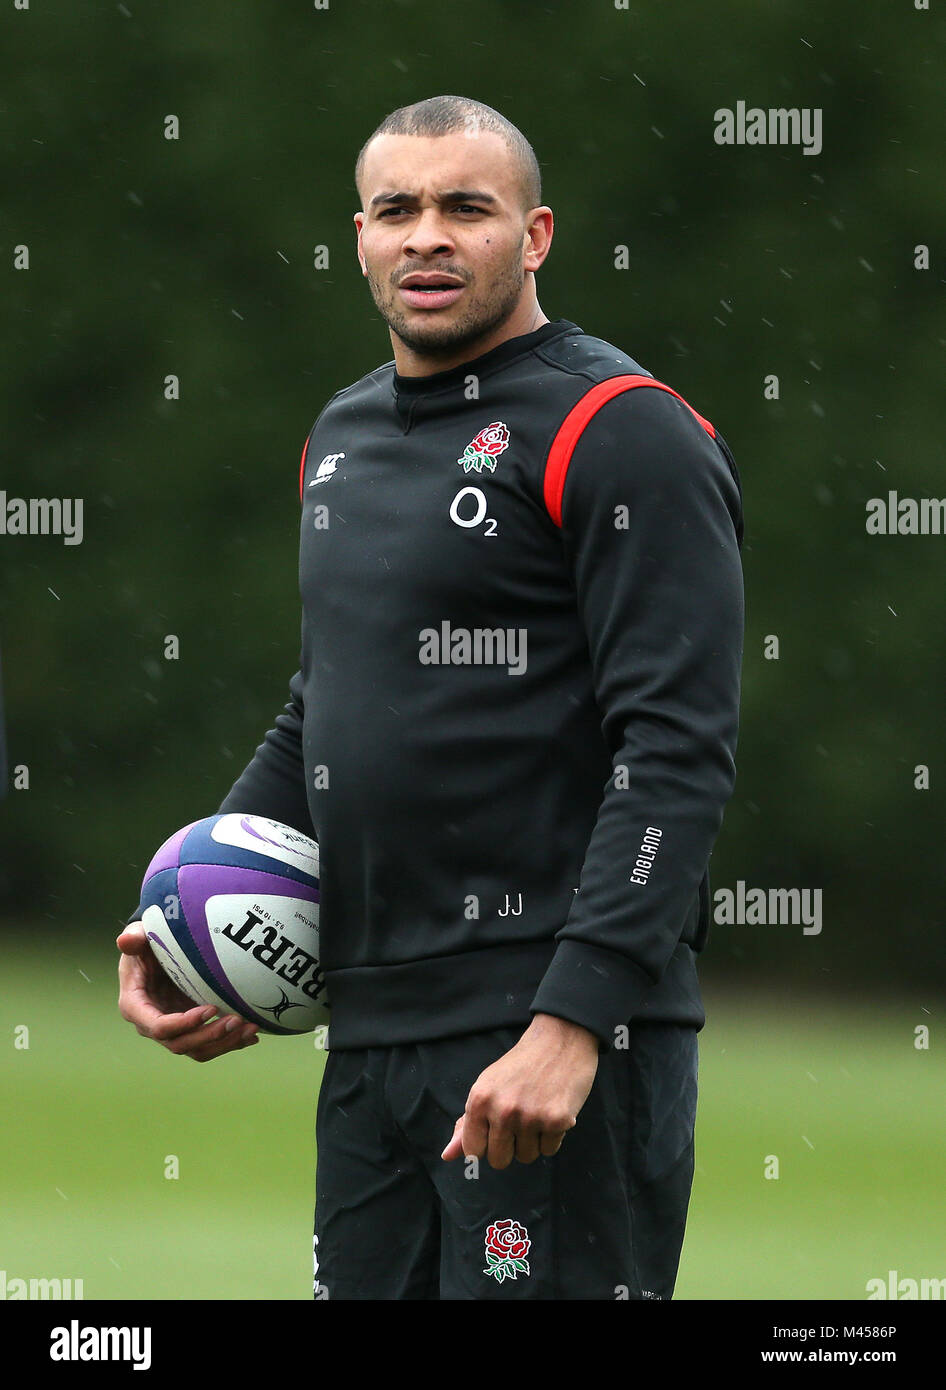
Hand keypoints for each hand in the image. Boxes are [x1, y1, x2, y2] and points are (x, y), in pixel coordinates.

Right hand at [116, 921, 258, 1061]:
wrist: (158, 953)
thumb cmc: (147, 943)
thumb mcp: (139, 937)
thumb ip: (134, 938)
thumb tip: (125, 940)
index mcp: (136, 1006)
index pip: (159, 1027)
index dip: (184, 1023)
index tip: (211, 1009)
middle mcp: (153, 1025)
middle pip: (181, 1044)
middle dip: (210, 1036)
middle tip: (237, 1020)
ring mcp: (174, 1030)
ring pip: (198, 1050)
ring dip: (224, 1043)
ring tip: (250, 1029)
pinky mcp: (191, 1030)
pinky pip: (210, 1045)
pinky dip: (231, 1043)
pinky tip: (252, 1036)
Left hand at [441, 1013, 599, 1169]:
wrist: (561, 1040)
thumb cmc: (521, 1066)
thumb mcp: (487, 1087)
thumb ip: (467, 1123)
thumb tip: (447, 1155)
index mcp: (480, 1100)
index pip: (473, 1151)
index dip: (485, 1144)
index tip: (495, 1130)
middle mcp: (502, 1109)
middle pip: (499, 1160)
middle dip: (509, 1147)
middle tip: (518, 1119)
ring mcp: (530, 1116)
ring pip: (526, 1157)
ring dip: (532, 1141)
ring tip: (537, 1111)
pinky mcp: (557, 1121)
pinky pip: (549, 1151)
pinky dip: (552, 1136)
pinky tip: (552, 1110)